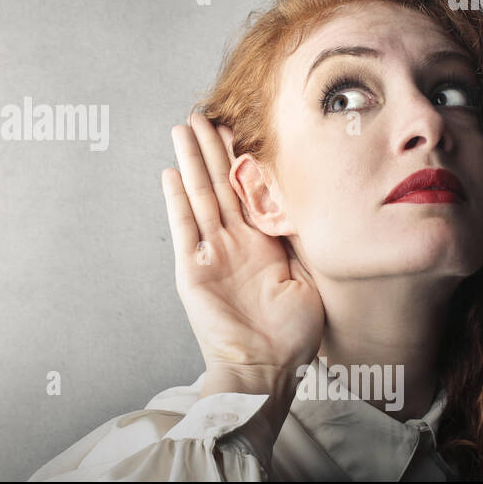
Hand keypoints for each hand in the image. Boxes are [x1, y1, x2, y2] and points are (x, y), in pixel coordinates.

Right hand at [161, 113, 323, 393]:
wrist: (267, 369)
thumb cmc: (292, 336)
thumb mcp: (308, 278)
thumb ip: (301, 243)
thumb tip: (311, 207)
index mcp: (260, 245)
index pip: (247, 191)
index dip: (242, 159)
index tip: (239, 126)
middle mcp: (232, 244)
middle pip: (219, 184)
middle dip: (210, 148)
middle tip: (203, 113)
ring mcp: (210, 254)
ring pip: (200, 196)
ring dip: (192, 161)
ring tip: (183, 128)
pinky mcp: (193, 270)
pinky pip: (184, 227)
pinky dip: (176, 200)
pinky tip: (171, 173)